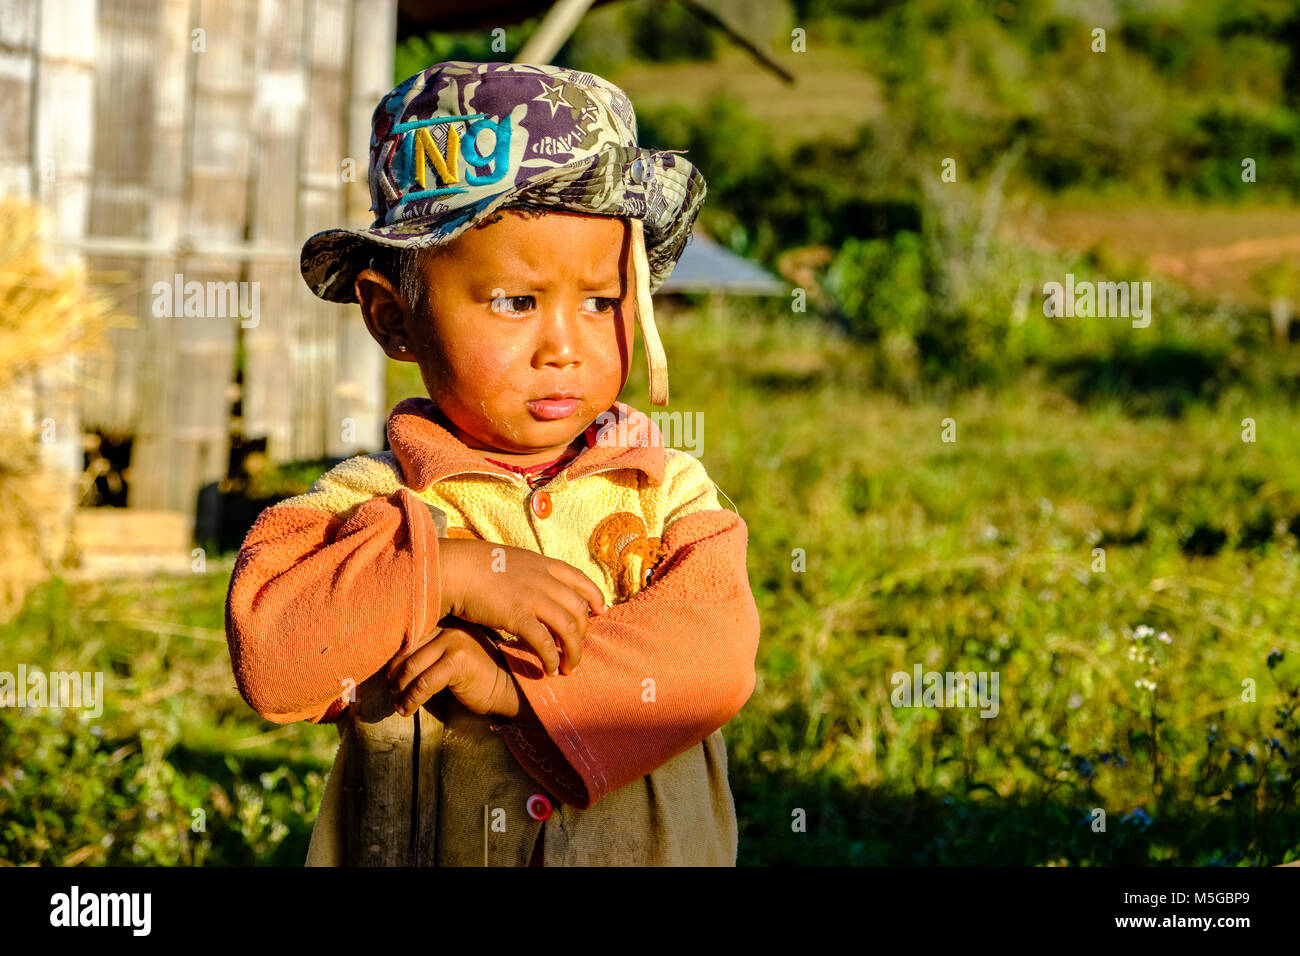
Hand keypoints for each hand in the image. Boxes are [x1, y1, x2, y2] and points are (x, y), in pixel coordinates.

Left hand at [386, 619, 521, 717]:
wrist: (509, 689)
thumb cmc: (478, 677)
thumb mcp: (452, 657)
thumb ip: (430, 653)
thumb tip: (393, 666)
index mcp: (447, 623)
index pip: (409, 637)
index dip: (394, 660)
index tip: (389, 679)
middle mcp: (449, 627)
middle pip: (406, 651)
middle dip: (394, 676)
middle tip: (392, 693)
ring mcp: (454, 642)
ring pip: (411, 668)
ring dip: (400, 691)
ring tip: (398, 705)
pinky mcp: (457, 661)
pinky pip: (423, 684)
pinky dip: (411, 700)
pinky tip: (407, 710)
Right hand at [439, 538, 606, 675]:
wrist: (454, 568)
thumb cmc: (473, 566)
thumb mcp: (510, 561)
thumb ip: (527, 574)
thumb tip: (532, 587)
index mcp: (542, 564)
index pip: (580, 579)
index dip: (595, 596)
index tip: (601, 611)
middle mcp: (543, 580)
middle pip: (579, 608)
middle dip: (584, 632)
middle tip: (576, 649)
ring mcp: (532, 597)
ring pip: (569, 628)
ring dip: (573, 652)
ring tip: (568, 668)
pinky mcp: (518, 617)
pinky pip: (544, 642)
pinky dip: (550, 659)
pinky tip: (547, 670)